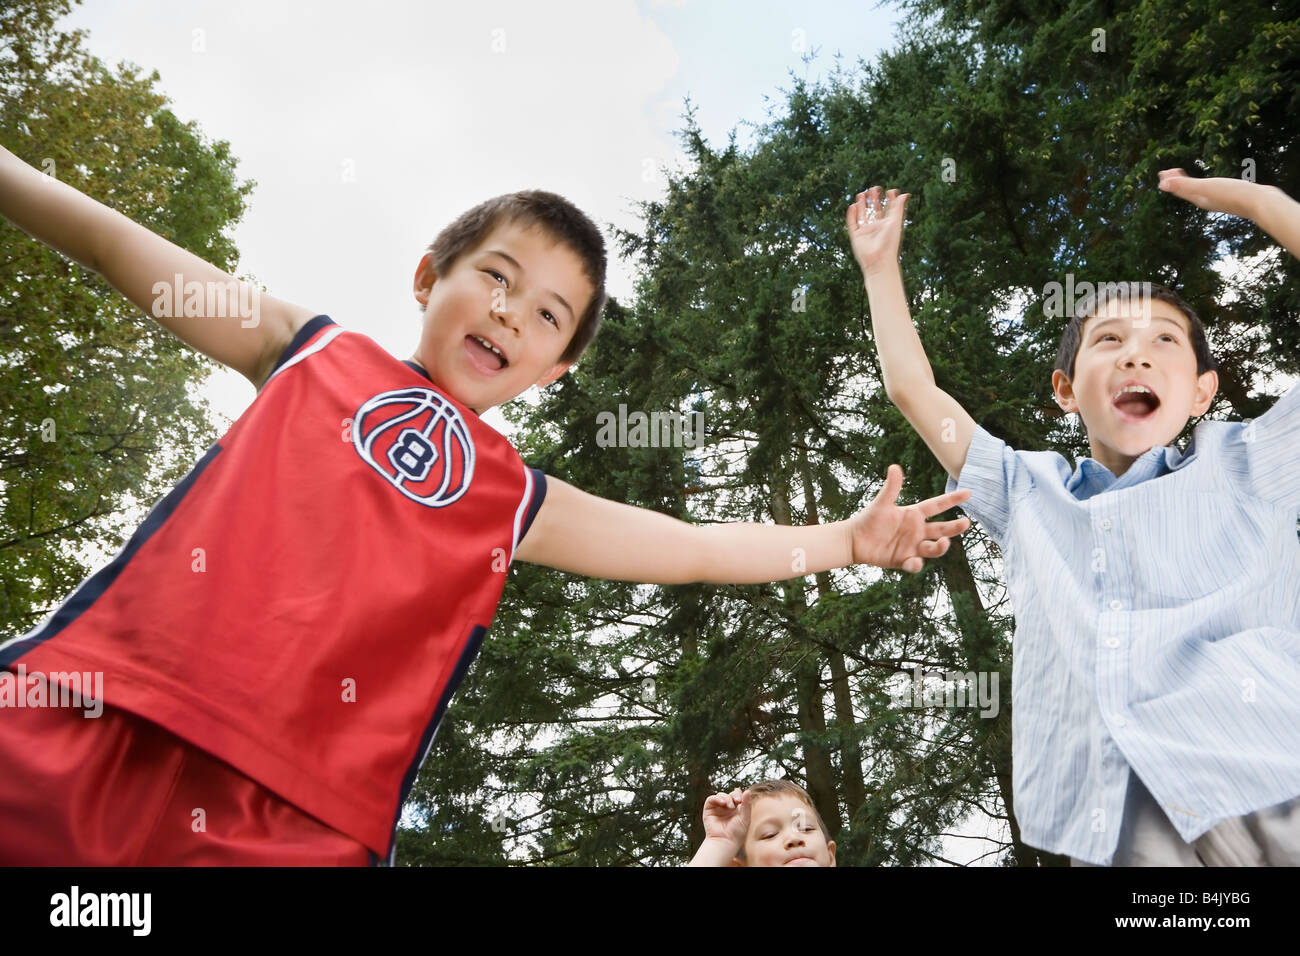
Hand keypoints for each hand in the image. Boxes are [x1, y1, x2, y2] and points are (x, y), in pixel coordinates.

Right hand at [701, 788, 749, 844]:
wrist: (725, 842)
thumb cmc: (736, 833)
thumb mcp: (745, 818)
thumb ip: (746, 804)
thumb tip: (748, 791)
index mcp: (736, 809)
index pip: (737, 796)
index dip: (738, 794)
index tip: (741, 800)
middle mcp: (726, 808)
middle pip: (729, 794)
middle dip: (733, 796)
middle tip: (737, 801)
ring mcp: (717, 808)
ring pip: (720, 795)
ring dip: (726, 798)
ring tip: (729, 806)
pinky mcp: (709, 810)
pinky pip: (711, 799)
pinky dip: (716, 798)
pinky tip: (722, 803)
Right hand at [846, 185, 909, 276]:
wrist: (879, 260)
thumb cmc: (890, 243)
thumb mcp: (895, 222)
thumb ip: (898, 207)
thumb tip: (904, 194)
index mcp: (885, 224)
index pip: (885, 209)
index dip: (885, 200)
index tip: (886, 190)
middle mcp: (875, 227)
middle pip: (872, 210)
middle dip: (872, 200)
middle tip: (872, 188)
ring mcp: (864, 231)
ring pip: (861, 215)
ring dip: (861, 205)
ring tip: (861, 194)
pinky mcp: (855, 236)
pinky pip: (852, 223)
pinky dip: (851, 214)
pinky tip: (853, 206)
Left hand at [849, 464, 970, 572]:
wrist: (854, 540)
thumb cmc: (869, 519)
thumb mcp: (881, 504)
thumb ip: (891, 488)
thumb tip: (895, 467)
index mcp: (914, 515)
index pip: (937, 506)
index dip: (952, 499)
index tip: (968, 493)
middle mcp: (917, 531)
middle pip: (941, 529)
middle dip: (954, 527)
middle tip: (966, 523)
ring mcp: (912, 547)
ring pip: (932, 548)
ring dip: (940, 547)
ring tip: (944, 542)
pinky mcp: (903, 560)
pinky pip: (914, 564)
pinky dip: (916, 564)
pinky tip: (914, 561)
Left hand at [1157, 168, 1273, 219]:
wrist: (1262, 203)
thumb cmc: (1234, 194)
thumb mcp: (1206, 187)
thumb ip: (1185, 185)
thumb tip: (1161, 185)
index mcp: (1199, 198)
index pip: (1179, 190)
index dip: (1169, 182)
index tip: (1162, 172)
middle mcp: (1207, 200)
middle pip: (1188, 191)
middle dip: (1178, 182)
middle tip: (1170, 172)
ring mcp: (1220, 199)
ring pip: (1200, 191)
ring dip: (1191, 183)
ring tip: (1186, 177)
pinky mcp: (1231, 196)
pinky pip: (1213, 189)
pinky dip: (1206, 185)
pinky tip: (1213, 184)